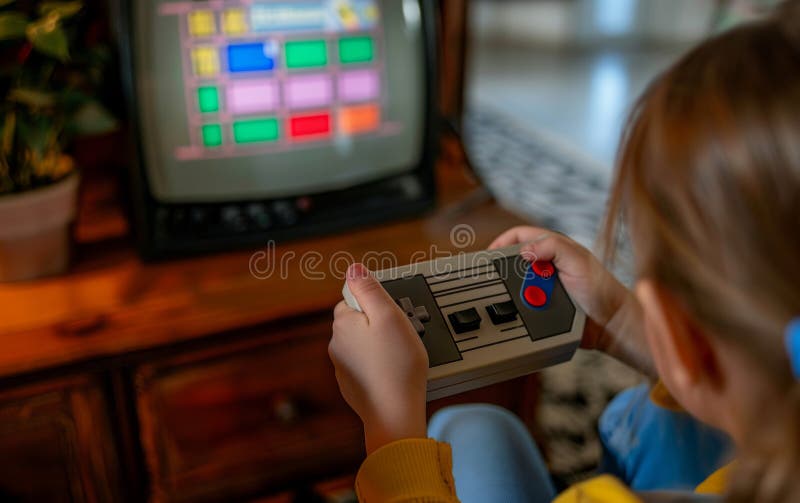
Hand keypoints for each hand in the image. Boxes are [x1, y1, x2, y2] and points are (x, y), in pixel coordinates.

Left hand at [329, 263, 428, 453]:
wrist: (396, 413)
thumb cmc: (397, 366)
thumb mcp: (389, 315)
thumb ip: (369, 289)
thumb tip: (354, 268)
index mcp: (343, 324)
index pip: (354, 298)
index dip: (378, 305)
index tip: (393, 317)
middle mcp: (337, 345)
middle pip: (360, 321)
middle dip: (379, 325)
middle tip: (400, 337)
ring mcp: (343, 367)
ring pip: (363, 345)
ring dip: (379, 346)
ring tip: (400, 357)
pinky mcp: (353, 385)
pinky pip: (367, 366)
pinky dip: (379, 367)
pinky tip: (394, 373)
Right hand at [490, 226, 653, 374]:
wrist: (610, 325)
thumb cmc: (602, 290)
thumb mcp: (579, 261)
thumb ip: (554, 247)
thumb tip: (524, 249)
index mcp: (554, 247)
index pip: (519, 236)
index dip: (502, 242)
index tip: (490, 254)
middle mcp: (546, 265)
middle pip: (513, 261)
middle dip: (506, 271)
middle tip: (500, 281)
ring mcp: (542, 286)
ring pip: (515, 285)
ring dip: (514, 291)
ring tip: (520, 298)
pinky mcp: (540, 306)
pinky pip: (521, 304)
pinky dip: (519, 306)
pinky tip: (522, 309)